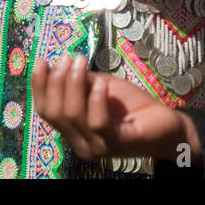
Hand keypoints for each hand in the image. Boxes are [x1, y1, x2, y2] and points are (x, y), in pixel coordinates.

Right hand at [31, 56, 200, 165]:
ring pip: (73, 115)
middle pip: (55, 112)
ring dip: (74, 83)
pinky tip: (101, 84)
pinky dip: (96, 99)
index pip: (45, 111)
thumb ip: (79, 82)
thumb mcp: (98, 87)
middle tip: (68, 58)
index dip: (39, 85)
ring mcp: (98, 146)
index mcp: (73, 131)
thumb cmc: (130, 106)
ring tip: (81, 62)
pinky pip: (98, 123)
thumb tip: (58, 64)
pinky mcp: (118, 144)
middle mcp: (80, 143)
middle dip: (57, 80)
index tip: (41, 60)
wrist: (166, 123)